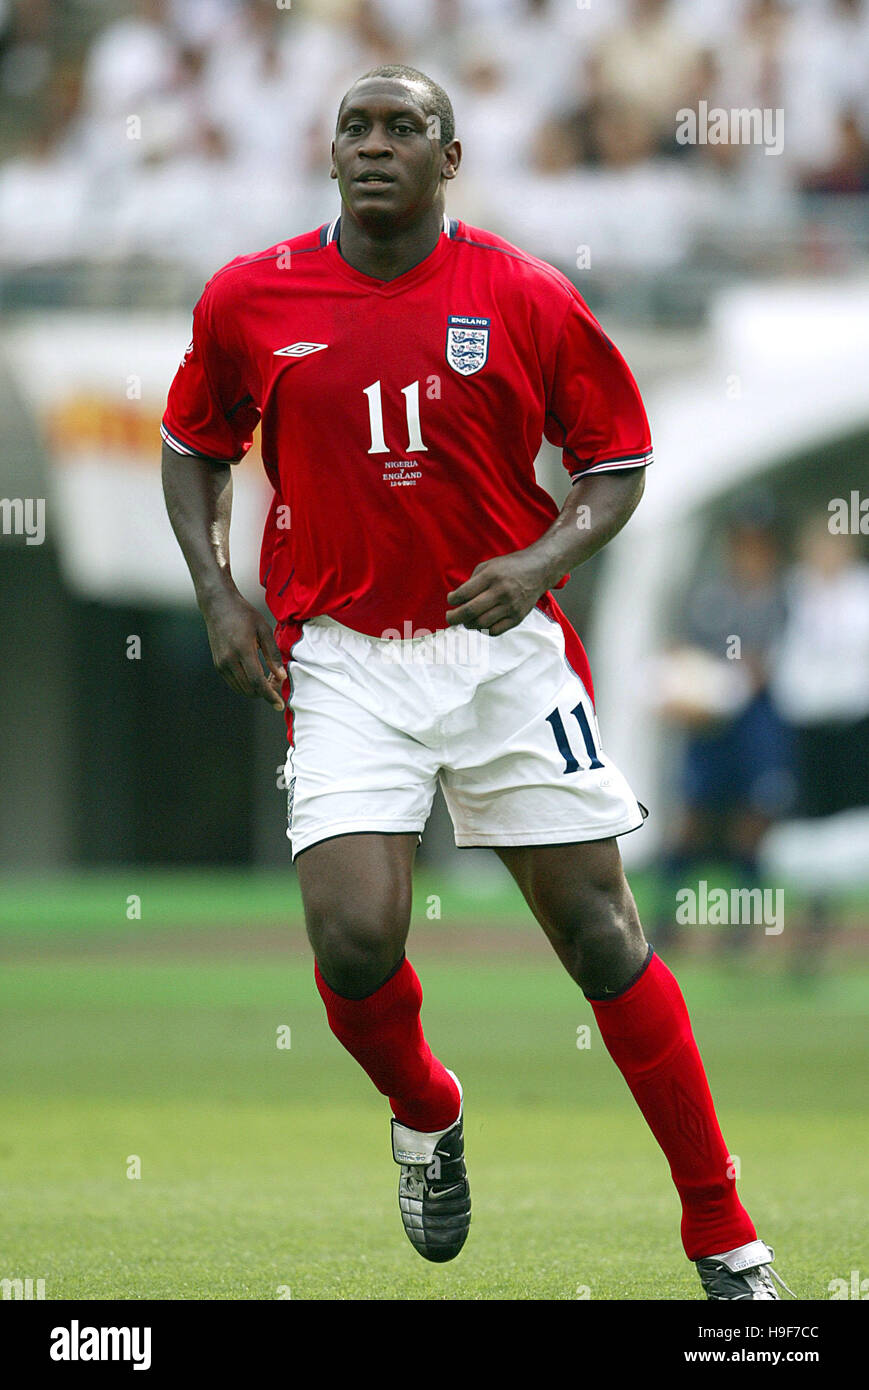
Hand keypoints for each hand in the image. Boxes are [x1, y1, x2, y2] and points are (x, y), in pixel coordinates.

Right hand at [200, 586, 286, 711]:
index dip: (270, 695)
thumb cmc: (244, 614)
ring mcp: (221, 664)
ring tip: (269, 677)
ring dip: (257, 689)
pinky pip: (235, 683)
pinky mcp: (218, 665)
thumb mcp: (264, 629)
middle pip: (250, 689)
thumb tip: (281, 676)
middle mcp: (229, 660)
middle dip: (266, 691)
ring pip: (242, 689)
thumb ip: (273, 654)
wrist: (218, 606)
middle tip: (278, 681)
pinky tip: (257, 675)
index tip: (280, 705)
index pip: (257, 681)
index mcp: (242, 650)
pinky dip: (247, 685)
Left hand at [446, 550, 549, 635]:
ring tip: (466, 620)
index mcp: (491, 576)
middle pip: (470, 612)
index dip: (452, 599)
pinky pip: (495, 631)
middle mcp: (501, 592)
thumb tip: (457, 601)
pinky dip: (484, 630)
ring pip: (481, 624)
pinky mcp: (518, 617)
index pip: (464, 593)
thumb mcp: (488, 566)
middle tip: (450, 617)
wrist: (538, 570)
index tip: (451, 600)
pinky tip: (481, 624)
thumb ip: (472, 582)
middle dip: (454, 617)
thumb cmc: (510, 567)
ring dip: (468, 624)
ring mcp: (511, 606)